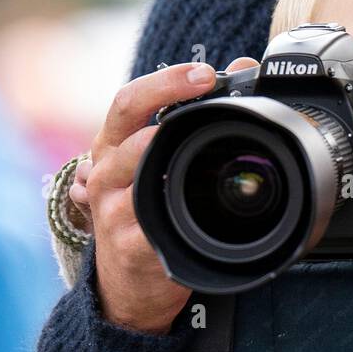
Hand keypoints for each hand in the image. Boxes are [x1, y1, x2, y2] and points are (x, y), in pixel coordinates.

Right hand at [87, 57, 256, 333]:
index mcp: (114, 145)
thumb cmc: (147, 211)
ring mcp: (112, 209)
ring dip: (162, 149)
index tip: (206, 71)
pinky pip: (149, 223)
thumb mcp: (159, 164)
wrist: (128, 282)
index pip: (129, 100)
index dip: (165, 80)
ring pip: (133, 171)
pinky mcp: (129, 245)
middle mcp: (107, 171)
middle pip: (129, 125)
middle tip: (211, 84)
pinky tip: (192, 203)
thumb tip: (245, 70)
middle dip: (167, 97)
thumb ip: (191, 120)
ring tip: (188, 135)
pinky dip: (171, 211)